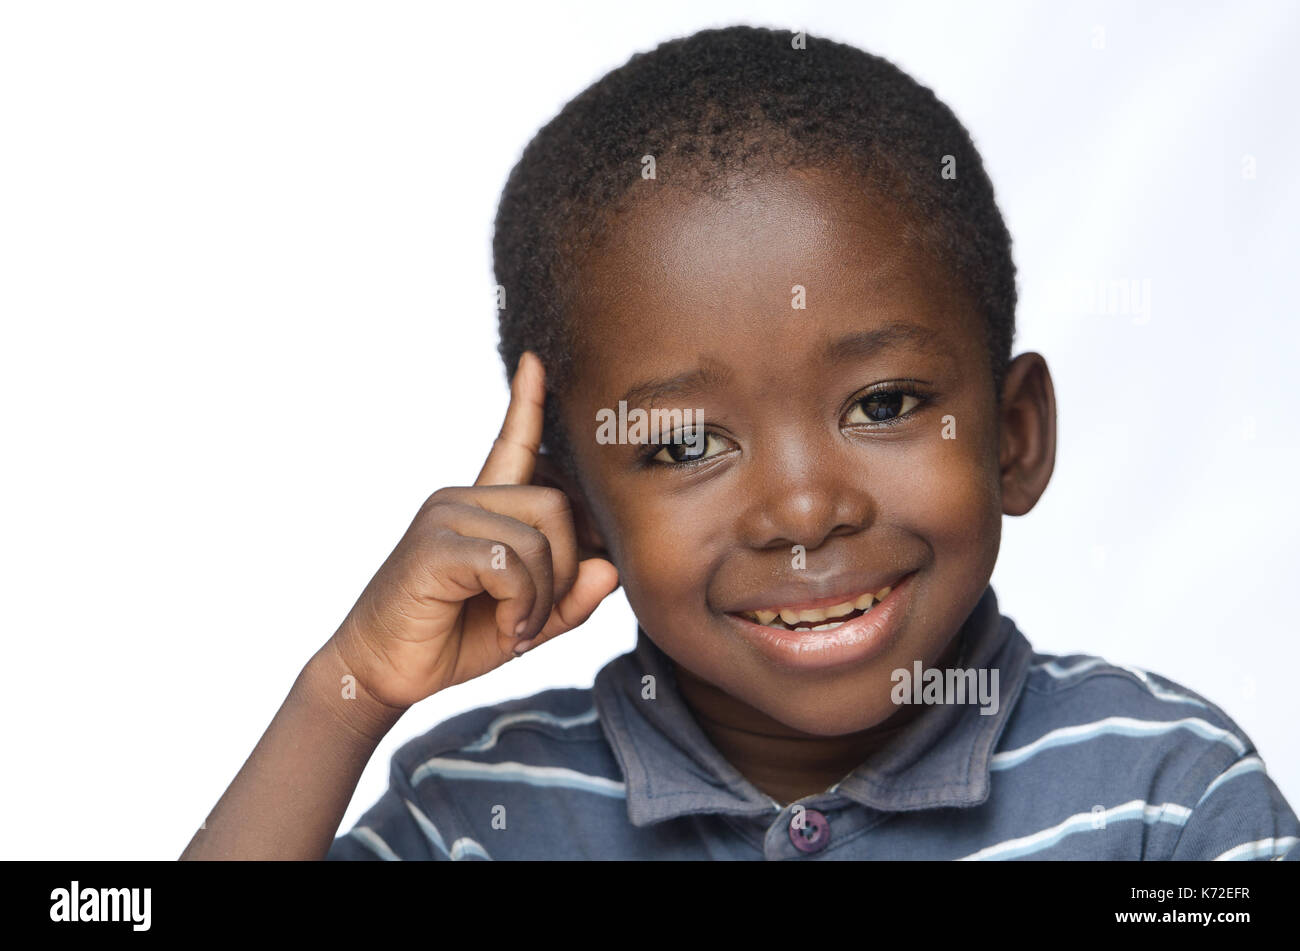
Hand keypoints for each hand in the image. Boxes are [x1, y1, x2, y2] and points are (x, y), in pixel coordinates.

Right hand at [327, 351, 618, 710]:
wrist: (383, 673)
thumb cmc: (451, 640)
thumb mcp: (526, 621)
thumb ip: (569, 599)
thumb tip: (611, 570)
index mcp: (483, 508)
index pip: (512, 445)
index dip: (527, 404)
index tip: (535, 362)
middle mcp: (462, 499)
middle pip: (557, 504)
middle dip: (565, 568)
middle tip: (538, 617)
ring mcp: (444, 517)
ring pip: (538, 538)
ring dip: (542, 598)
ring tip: (518, 629)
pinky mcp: (433, 545)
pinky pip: (508, 562)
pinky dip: (521, 605)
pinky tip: (507, 632)